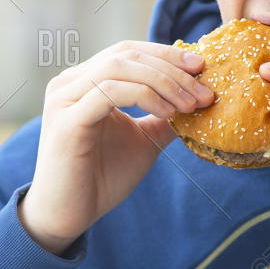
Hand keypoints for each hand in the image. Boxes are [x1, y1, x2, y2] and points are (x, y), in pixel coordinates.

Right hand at [20, 41, 214, 253]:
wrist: (68, 217)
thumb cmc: (100, 179)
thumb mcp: (143, 141)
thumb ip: (164, 117)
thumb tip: (198, 100)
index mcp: (84, 82)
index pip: (129, 51)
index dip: (167, 54)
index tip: (202, 68)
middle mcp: (69, 82)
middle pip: (127, 54)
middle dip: (171, 69)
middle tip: (205, 91)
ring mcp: (64, 98)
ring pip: (120, 67)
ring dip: (163, 82)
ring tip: (191, 104)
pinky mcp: (66, 119)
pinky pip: (110, 91)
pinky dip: (145, 96)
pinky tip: (168, 114)